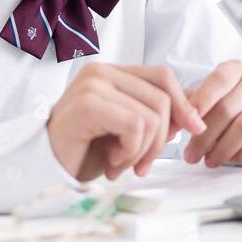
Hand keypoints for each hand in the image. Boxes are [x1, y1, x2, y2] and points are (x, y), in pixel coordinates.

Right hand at [46, 63, 205, 181]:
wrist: (44, 170)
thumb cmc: (84, 151)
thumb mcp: (129, 131)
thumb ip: (157, 115)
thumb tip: (196, 112)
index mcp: (112, 72)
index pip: (162, 76)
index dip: (184, 103)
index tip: (194, 129)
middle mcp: (101, 71)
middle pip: (162, 98)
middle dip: (161, 140)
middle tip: (141, 165)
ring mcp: (93, 84)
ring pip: (152, 116)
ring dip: (142, 151)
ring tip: (120, 164)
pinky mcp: (88, 104)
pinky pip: (135, 126)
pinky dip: (130, 152)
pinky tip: (111, 162)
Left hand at [182, 60, 241, 166]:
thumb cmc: (223, 111)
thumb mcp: (204, 103)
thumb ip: (188, 105)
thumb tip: (176, 118)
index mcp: (236, 69)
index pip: (220, 79)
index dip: (203, 100)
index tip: (188, 121)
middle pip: (228, 108)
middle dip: (205, 135)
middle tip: (191, 154)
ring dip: (222, 148)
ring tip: (208, 161)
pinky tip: (231, 160)